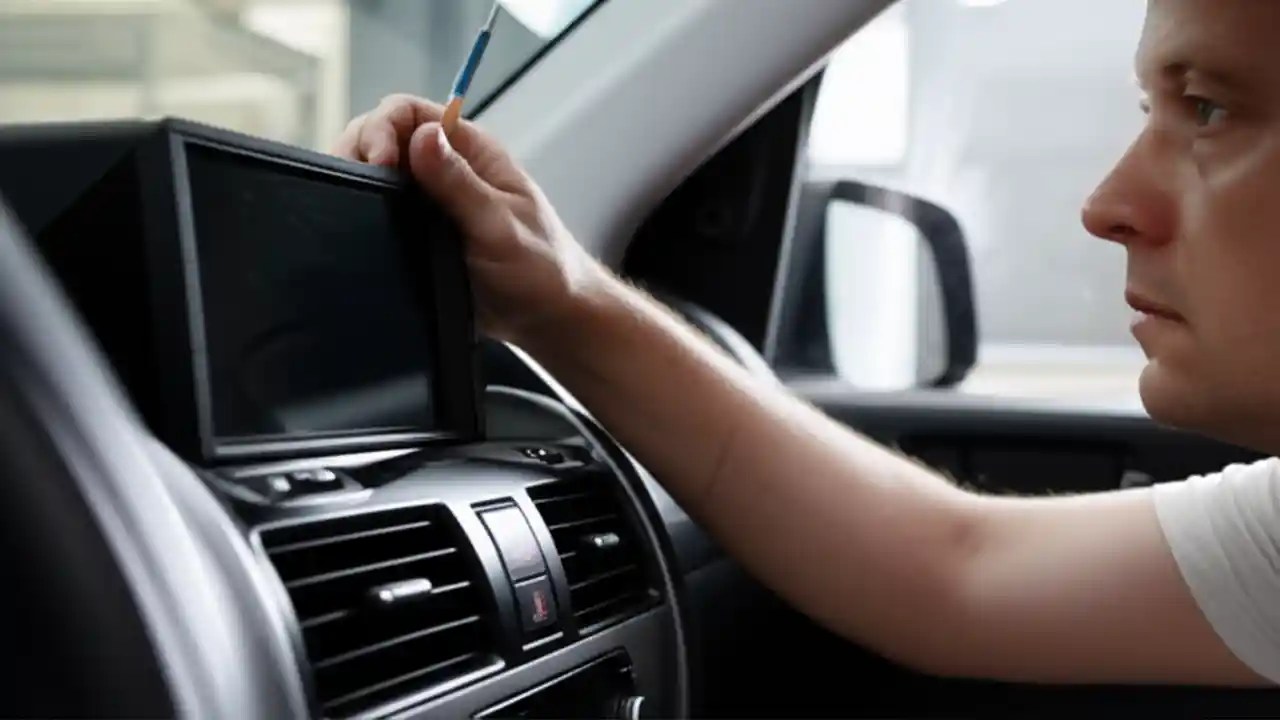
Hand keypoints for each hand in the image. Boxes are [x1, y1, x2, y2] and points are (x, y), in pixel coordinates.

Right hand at [333, 95, 607, 344]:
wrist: (547, 318)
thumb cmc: (541, 268)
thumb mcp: (499, 224)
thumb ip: (460, 183)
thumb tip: (421, 135)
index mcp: (470, 150)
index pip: (407, 112)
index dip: (382, 128)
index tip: (378, 165)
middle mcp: (445, 168)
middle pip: (381, 139)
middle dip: (358, 154)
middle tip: (354, 191)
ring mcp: (428, 202)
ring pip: (375, 177)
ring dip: (356, 187)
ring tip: (351, 210)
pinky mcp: (417, 235)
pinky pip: (380, 215)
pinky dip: (363, 217)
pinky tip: (356, 233)